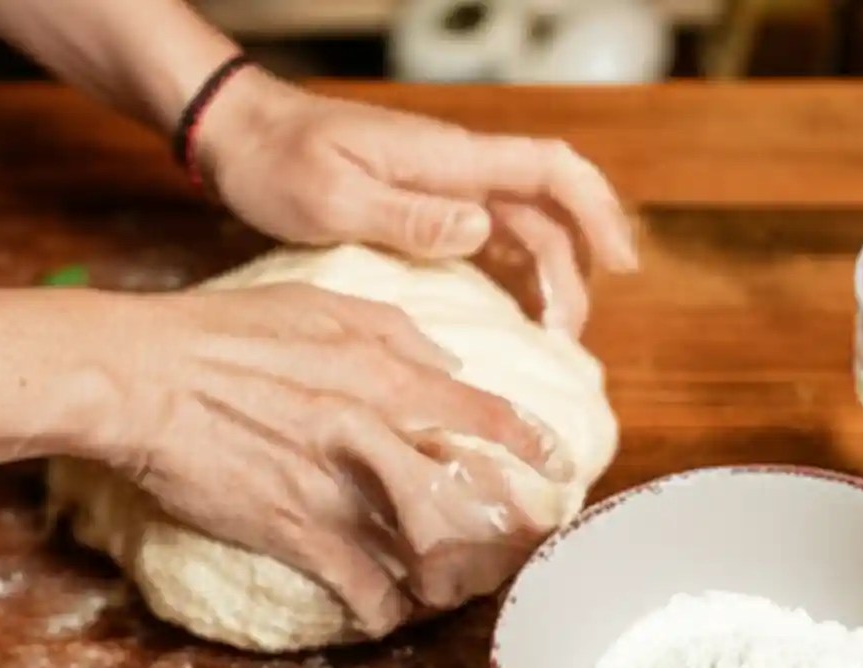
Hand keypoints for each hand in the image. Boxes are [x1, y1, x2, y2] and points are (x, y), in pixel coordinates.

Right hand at [88, 284, 573, 636]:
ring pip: (423, 554)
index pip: (482, 415)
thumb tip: (450, 364)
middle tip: (515, 543)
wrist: (144, 377)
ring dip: (448, 578)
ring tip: (456, 586)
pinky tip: (388, 611)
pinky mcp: (295, 533)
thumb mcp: (320, 305)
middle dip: (502, 528)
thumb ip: (396, 332)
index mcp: (384, 375)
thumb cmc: (228, 332)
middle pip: (466, 498)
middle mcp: (372, 435)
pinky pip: (361, 589)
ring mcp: (336, 490)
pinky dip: (384, 609)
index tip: (557, 463)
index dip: (529, 442)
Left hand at [195, 67, 638, 335]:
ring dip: (549, 276)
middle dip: (576, 268)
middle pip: (547, 210)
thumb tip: (482, 231)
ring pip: (524, 227)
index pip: (549, 169)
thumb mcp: (332, 198)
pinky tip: (515, 312)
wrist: (239, 137)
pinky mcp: (425, 207)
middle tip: (572, 335)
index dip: (596, 210)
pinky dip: (514, 274)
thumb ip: (407, 217)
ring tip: (554, 334)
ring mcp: (444, 188)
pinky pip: (489, 239)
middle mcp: (458, 170)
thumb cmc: (277, 164)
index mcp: (447, 159)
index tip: (623, 263)